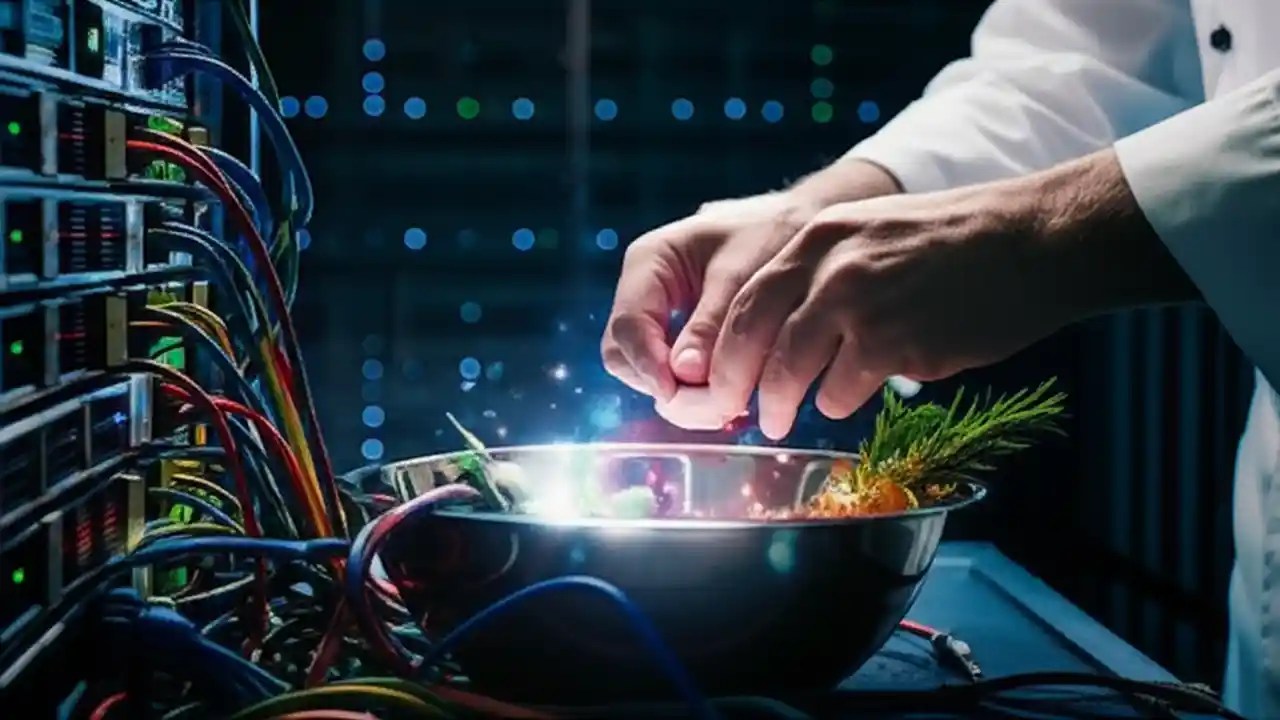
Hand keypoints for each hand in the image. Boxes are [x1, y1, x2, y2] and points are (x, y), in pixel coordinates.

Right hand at [601, 161, 901, 429]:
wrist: (803, 227)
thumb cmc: (774, 236)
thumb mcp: (744, 276)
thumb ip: (712, 324)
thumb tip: (683, 375)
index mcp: (649, 262)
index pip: (627, 327)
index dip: (647, 366)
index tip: (678, 393)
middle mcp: (645, 293)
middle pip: (627, 358)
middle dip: (667, 388)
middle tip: (718, 407)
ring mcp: (661, 318)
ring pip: (650, 374)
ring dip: (685, 397)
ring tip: (734, 405)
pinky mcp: (681, 338)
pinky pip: (675, 376)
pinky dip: (699, 393)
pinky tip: (736, 397)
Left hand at [708, 183, 1072, 439]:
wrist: (1029, 241)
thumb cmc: (951, 240)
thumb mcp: (868, 229)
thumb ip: (819, 269)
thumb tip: (776, 325)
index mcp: (820, 236)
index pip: (748, 300)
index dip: (726, 349)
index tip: (718, 378)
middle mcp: (832, 269)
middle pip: (758, 341)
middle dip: (740, 387)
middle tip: (739, 412)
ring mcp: (864, 308)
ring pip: (794, 373)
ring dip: (788, 402)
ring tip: (790, 415)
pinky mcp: (898, 346)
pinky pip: (844, 392)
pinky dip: (840, 401)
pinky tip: (853, 393)